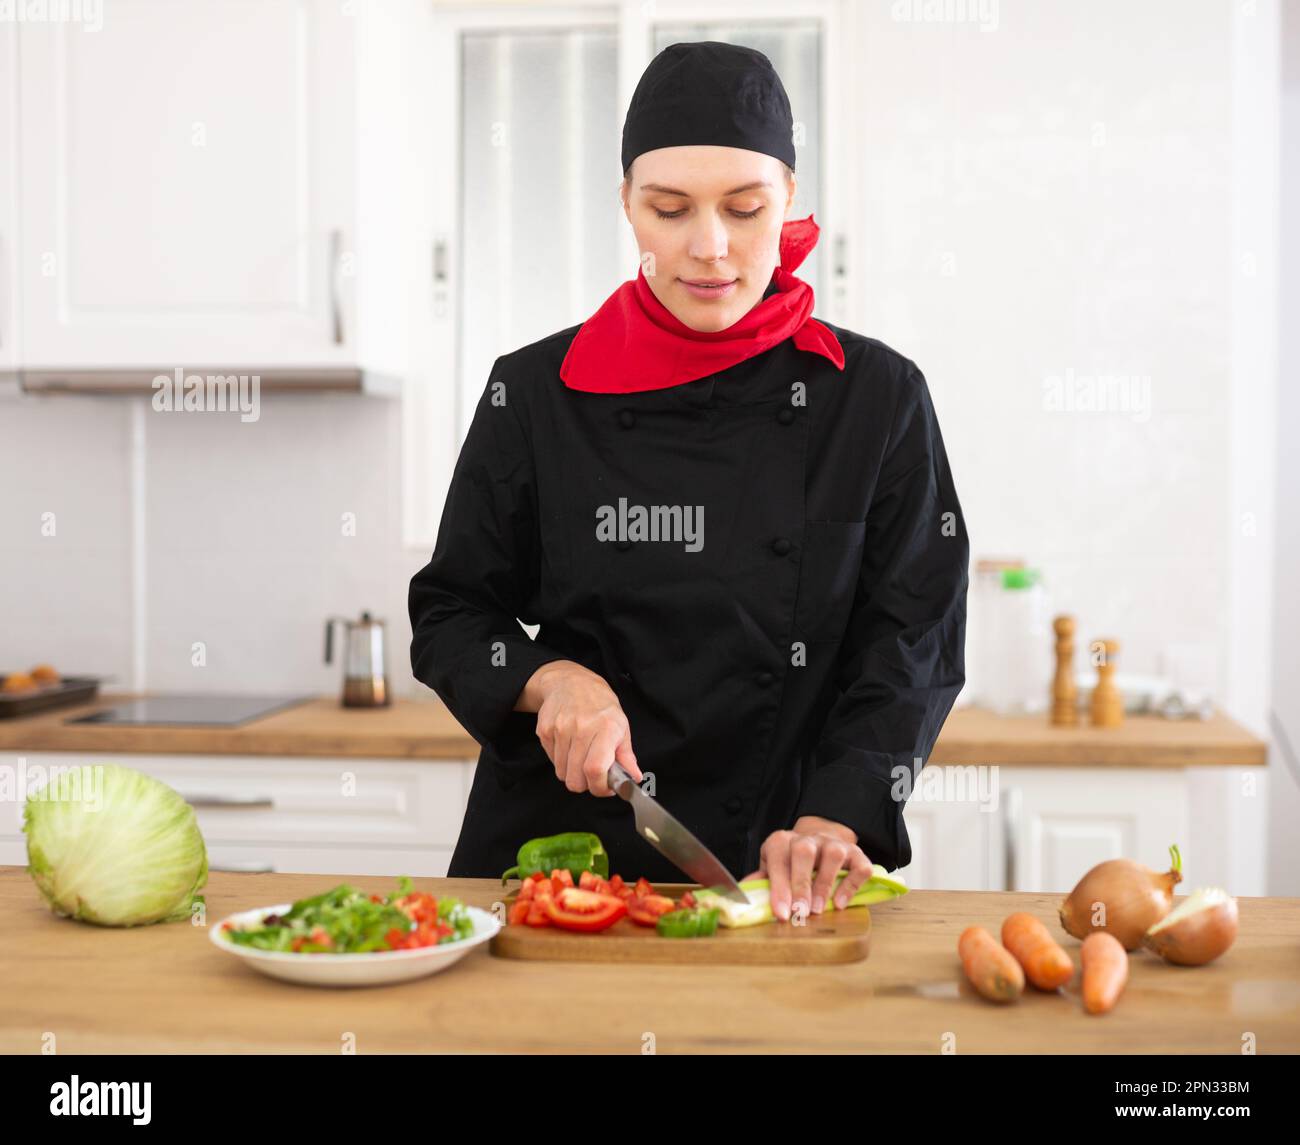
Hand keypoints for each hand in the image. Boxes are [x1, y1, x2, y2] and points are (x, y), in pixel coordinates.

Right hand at [517, 661, 641, 796]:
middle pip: (576, 778)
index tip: (604, 787)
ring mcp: (560, 728)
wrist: (571, 682)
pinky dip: (561, 760)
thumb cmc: (600, 705)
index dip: (599, 787)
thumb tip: (633, 778)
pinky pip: (552, 761)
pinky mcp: (544, 730)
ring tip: (580, 757)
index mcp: (605, 728)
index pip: (596, 769)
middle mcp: (581, 727)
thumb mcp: (621, 725)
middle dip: (585, 784)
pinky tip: (569, 746)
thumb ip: (626, 755)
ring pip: (562, 773)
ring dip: (572, 772)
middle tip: (592, 775)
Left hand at [742, 816, 872, 920]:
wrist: (820, 844)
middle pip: (803, 852)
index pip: (777, 859)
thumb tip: (746, 900)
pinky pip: (858, 865)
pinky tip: (840, 903)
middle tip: (800, 912)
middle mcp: (808, 838)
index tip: (781, 913)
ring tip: (819, 909)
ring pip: (832, 854)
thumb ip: (762, 882)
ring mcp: (833, 843)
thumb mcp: (773, 869)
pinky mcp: (856, 854)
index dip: (778, 886)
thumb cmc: (792, 864)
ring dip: (825, 883)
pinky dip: (851, 885)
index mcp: (782, 841)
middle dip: (801, 884)